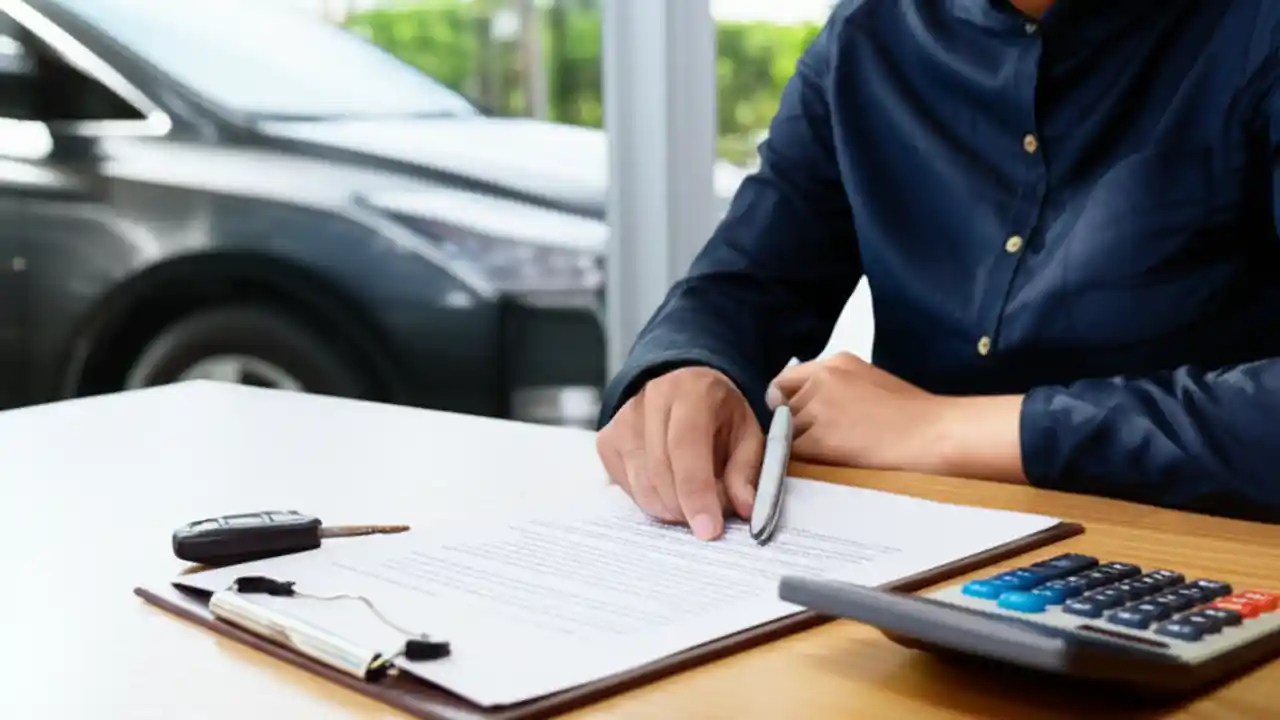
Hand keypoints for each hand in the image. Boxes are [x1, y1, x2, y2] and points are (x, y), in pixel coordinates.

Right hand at [597, 367, 763, 539]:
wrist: (686, 390)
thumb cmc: (720, 416)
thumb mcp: (747, 435)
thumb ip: (746, 471)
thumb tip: (746, 509)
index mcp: (692, 391)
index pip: (686, 445)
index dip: (696, 492)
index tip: (708, 530)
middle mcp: (652, 399)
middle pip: (660, 471)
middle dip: (685, 509)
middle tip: (708, 521)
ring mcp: (623, 419)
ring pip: (641, 485)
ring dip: (669, 509)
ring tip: (692, 504)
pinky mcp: (607, 441)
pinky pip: (628, 489)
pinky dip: (652, 502)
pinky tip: (670, 490)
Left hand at [770, 353, 1026, 481]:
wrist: (936, 434)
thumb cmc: (915, 416)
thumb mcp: (871, 384)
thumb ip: (836, 388)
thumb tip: (805, 405)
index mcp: (836, 363)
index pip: (786, 381)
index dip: (788, 403)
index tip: (797, 419)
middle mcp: (822, 379)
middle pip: (785, 409)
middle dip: (797, 426)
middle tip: (829, 442)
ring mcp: (818, 408)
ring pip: (788, 433)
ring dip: (803, 446)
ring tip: (841, 452)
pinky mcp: (819, 438)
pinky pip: (795, 455)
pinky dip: (808, 462)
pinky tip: (835, 463)